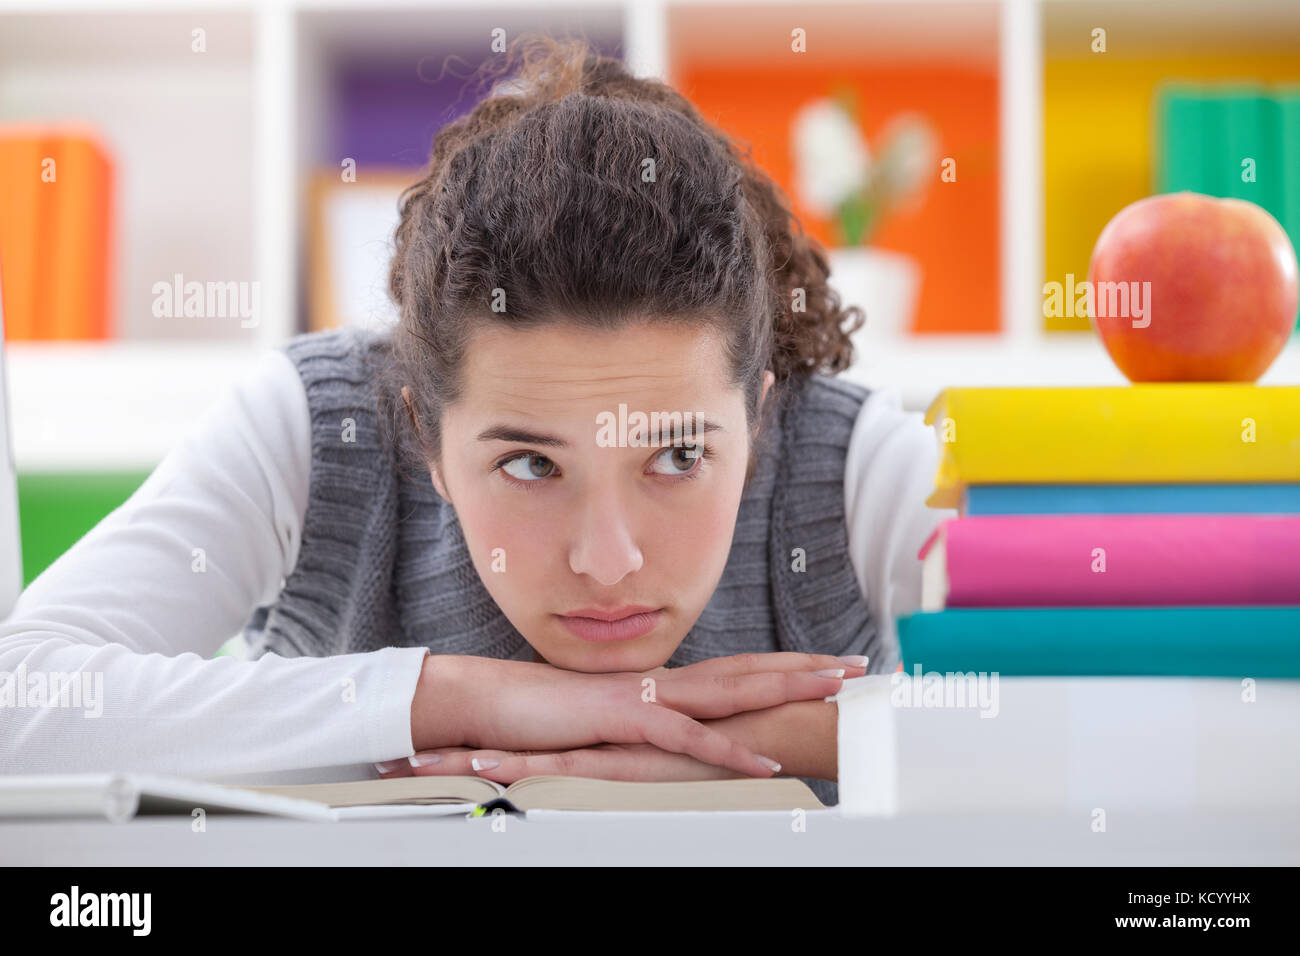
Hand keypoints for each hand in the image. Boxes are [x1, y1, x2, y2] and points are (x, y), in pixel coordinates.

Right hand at [403, 653, 863, 778]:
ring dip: (783, 691)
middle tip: (855, 665)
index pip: (737, 669)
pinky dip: (727, 754)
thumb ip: (646, 722)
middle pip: (748, 670)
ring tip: (830, 693)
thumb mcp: (608, 720)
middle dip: (805, 667)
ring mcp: (647, 697)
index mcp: (664, 682)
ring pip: (730, 693)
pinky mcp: (625, 722)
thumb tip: (675, 729)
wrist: (494, 702)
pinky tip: (761, 766)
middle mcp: (664, 681)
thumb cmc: (546, 716)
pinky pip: (687, 739)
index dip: (783, 666)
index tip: (826, 665)